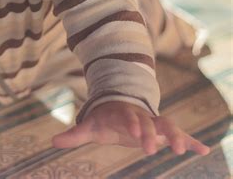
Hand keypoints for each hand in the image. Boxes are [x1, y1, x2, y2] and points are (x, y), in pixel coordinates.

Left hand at [52, 101, 209, 155]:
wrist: (122, 106)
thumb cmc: (106, 120)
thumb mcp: (91, 127)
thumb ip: (75, 134)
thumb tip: (52, 142)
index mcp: (123, 114)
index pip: (127, 118)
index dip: (131, 124)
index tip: (134, 132)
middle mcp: (141, 116)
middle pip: (147, 122)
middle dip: (149, 133)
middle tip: (150, 148)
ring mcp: (154, 122)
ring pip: (167, 125)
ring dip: (175, 135)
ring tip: (182, 150)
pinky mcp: (164, 130)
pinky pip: (180, 134)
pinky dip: (191, 141)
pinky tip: (204, 150)